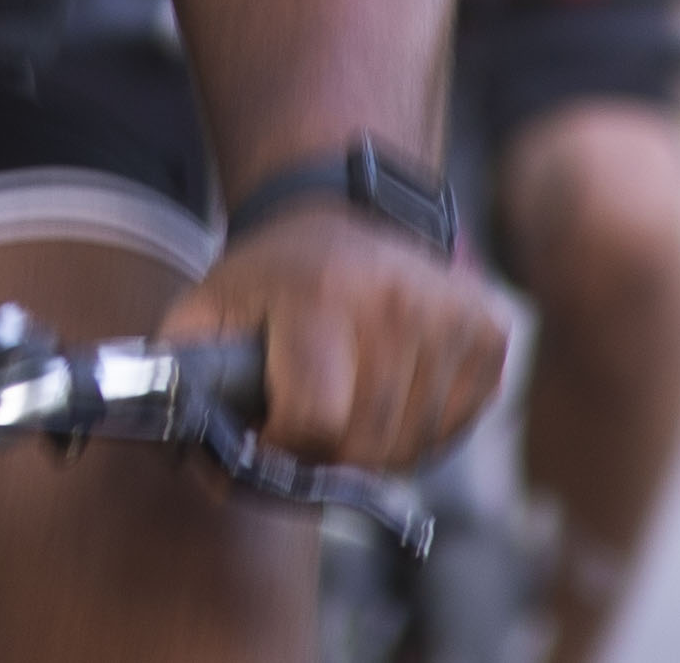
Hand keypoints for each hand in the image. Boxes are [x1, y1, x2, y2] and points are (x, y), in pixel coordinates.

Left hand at [162, 208, 509, 474]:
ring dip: (375, 449)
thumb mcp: (207, 311)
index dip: (284, 447)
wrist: (342, 211)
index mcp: (321, 294)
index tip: (269, 433)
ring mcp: (453, 314)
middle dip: (327, 458)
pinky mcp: (491, 331)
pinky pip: (455, 428)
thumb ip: (189, 388)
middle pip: (367, 446)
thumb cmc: (270, 278)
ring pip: (414, 447)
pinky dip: (420, 429)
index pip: (316, 423)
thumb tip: (208, 467)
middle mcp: (397, 300)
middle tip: (305, 425)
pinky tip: (391, 386)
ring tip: (347, 399)